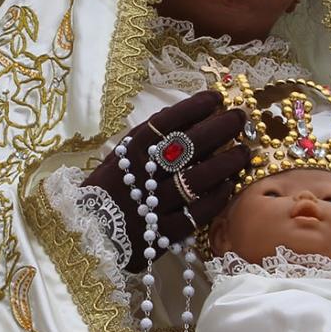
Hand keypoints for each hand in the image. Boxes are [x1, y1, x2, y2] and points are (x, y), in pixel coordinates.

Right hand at [83, 91, 246, 266]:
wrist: (86, 233)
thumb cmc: (107, 189)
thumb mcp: (119, 157)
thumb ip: (148, 140)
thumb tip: (186, 117)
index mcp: (129, 152)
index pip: (166, 123)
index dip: (194, 108)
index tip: (216, 98)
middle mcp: (142, 175)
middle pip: (187, 146)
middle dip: (219, 128)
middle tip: (240, 118)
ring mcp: (153, 205)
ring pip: (196, 179)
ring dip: (225, 163)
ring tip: (244, 152)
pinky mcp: (162, 233)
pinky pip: (196, 214)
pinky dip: (215, 198)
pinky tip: (230, 185)